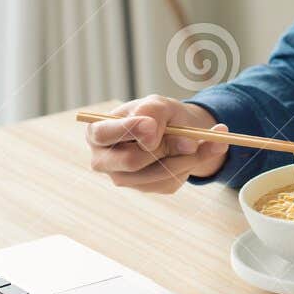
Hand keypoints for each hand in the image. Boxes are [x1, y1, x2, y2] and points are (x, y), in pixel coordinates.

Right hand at [85, 96, 228, 193]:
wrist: (177, 130)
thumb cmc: (158, 114)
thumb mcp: (157, 104)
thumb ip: (153, 114)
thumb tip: (151, 142)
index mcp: (97, 132)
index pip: (103, 134)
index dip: (127, 129)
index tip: (151, 124)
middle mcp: (105, 160)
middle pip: (131, 160)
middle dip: (164, 147)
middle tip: (190, 138)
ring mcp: (124, 178)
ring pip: (156, 172)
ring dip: (184, 157)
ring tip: (196, 141)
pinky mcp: (146, 188)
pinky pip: (169, 181)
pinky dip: (190, 164)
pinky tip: (195, 152)